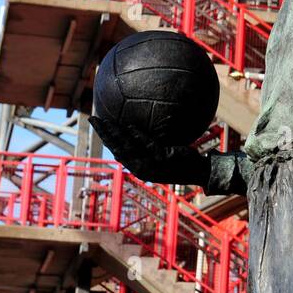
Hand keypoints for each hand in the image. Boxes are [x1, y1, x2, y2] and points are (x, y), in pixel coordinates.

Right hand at [89, 115, 208, 186]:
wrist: (198, 172)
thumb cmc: (180, 161)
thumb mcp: (160, 154)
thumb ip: (147, 145)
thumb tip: (135, 126)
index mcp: (139, 168)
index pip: (117, 152)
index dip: (105, 139)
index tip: (97, 125)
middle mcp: (142, 168)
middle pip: (117, 149)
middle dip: (104, 134)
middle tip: (94, 120)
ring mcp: (152, 165)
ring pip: (128, 147)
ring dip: (115, 134)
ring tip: (106, 121)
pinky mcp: (162, 159)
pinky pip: (147, 145)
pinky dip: (138, 135)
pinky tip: (130, 125)